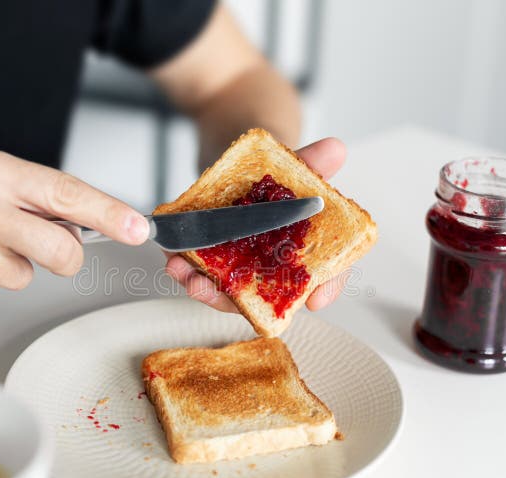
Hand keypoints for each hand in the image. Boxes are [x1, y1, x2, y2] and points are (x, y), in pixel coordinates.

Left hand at [164, 137, 348, 312]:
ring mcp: (241, 265)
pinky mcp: (212, 256)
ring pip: (226, 290)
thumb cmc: (272, 171)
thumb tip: (335, 149)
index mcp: (304, 247)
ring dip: (200, 285)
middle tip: (210, 288)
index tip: (313, 301)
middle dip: (232, 298)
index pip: (325, 274)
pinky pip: (198, 269)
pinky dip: (182, 264)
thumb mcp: (290, 164)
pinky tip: (170, 254)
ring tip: (180, 270)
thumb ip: (311, 162)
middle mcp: (274, 265)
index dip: (324, 289)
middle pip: (262, 295)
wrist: (238, 155)